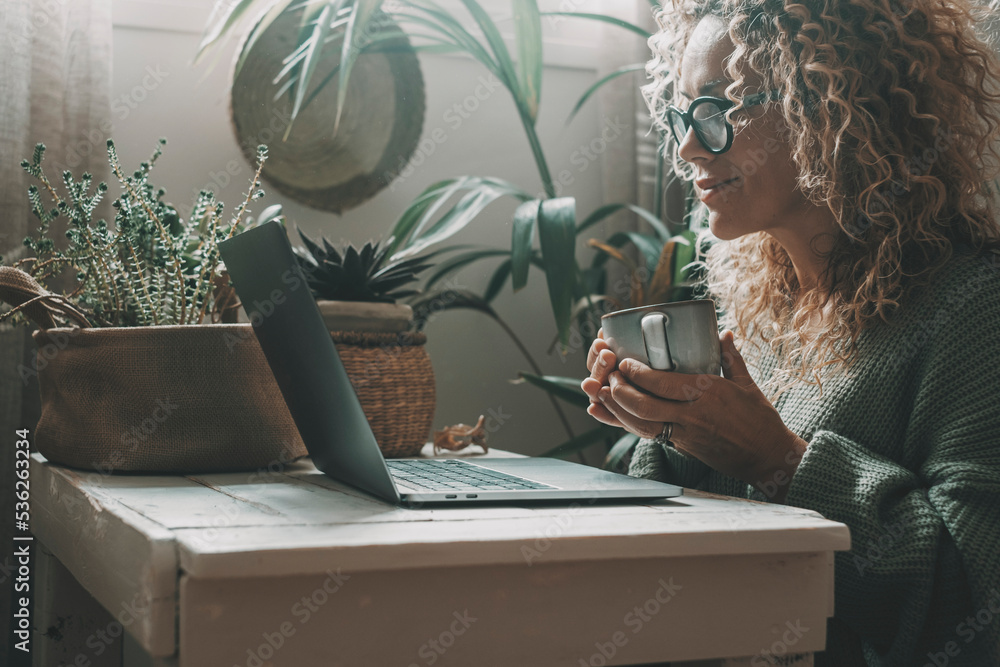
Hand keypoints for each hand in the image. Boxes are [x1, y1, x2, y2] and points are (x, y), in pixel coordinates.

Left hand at [585, 329, 807, 501]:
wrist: (767, 456)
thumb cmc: (759, 419)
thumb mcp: (748, 384)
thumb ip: (731, 357)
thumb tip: (723, 333)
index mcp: (709, 393)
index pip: (663, 383)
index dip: (637, 373)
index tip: (624, 363)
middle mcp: (693, 414)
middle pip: (645, 405)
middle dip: (620, 391)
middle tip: (610, 377)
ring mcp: (686, 434)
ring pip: (641, 425)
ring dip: (618, 410)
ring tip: (605, 394)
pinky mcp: (683, 447)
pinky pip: (649, 437)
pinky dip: (630, 426)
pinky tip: (617, 416)